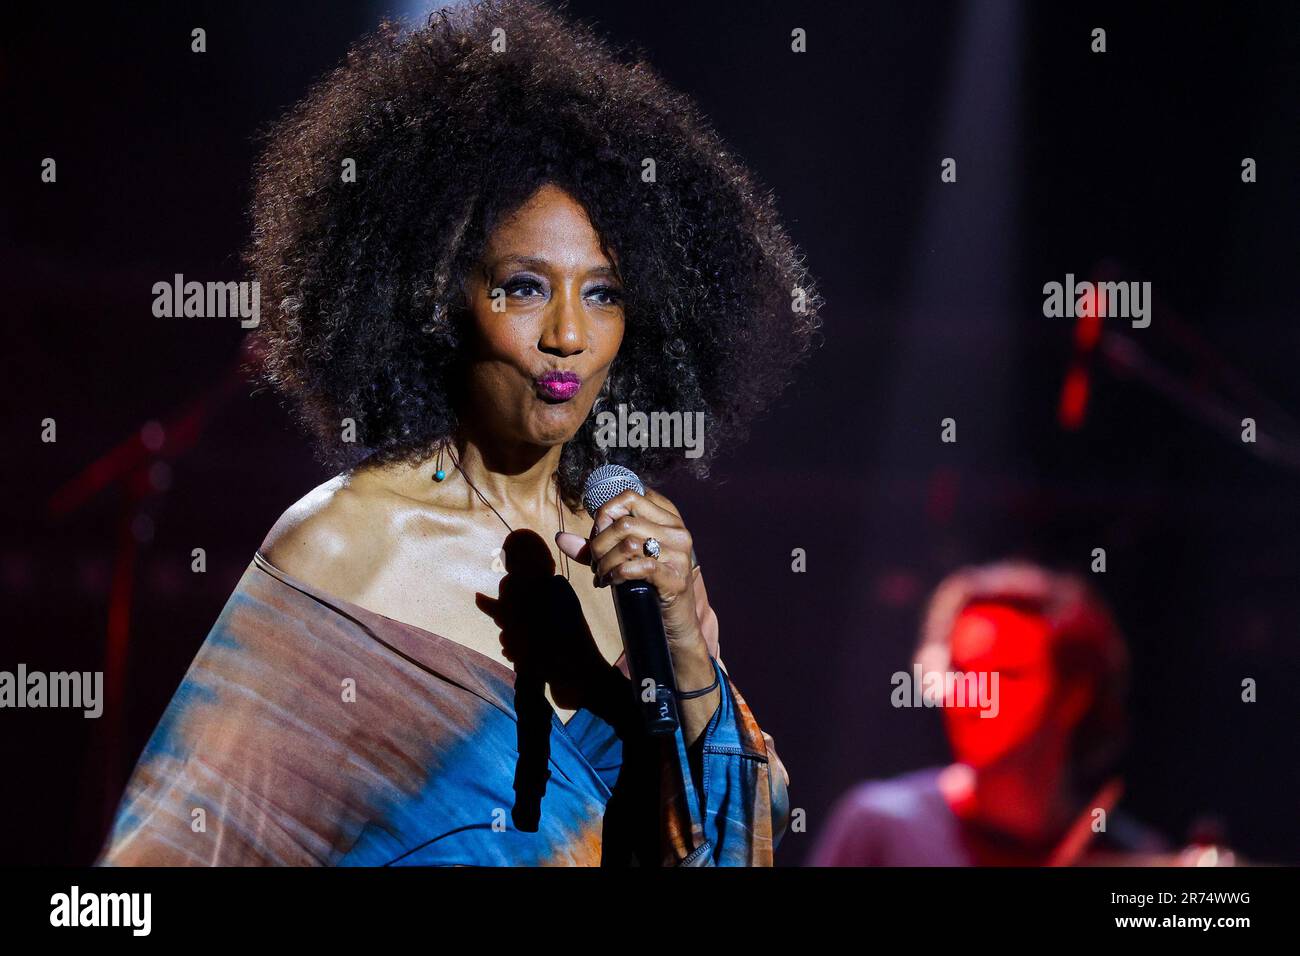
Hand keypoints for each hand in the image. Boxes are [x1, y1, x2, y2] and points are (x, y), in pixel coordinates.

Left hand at [555, 487, 701, 647]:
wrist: (674, 623)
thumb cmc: (647, 585)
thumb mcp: (622, 559)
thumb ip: (595, 545)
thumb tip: (560, 537)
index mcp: (667, 518)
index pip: (630, 496)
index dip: (605, 513)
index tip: (598, 535)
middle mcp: (677, 531)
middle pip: (624, 522)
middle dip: (599, 544)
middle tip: (595, 563)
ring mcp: (680, 555)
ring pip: (628, 543)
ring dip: (605, 562)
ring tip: (601, 575)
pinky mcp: (676, 579)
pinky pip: (638, 567)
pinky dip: (616, 574)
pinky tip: (612, 582)